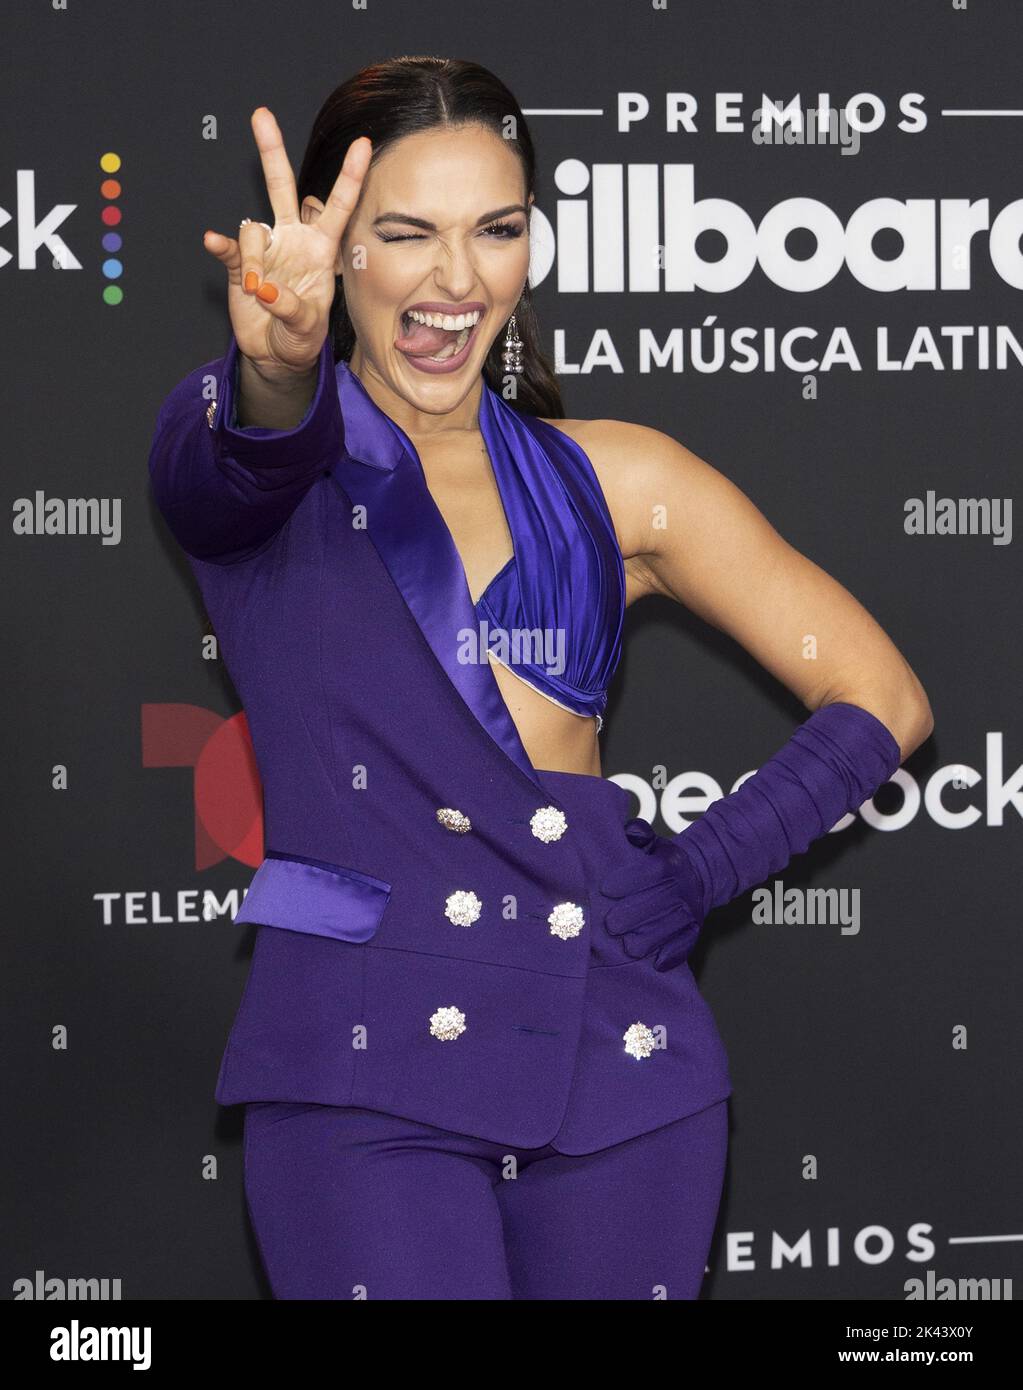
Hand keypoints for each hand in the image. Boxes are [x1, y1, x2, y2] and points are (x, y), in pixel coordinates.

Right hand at [202, 107, 371, 379]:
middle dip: (272, 151)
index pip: (338, 207)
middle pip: (282, 187)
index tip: (363, 144)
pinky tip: (213, 243)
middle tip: (261, 115)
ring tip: (259, 293)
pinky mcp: (239, 264)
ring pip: (255, 232)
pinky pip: (230, 248)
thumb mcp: (308, 330)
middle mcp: (292, 240)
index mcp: (320, 249)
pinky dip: (221, 246)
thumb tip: (266, 289)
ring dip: (256, 261)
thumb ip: (293, 309)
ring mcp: (265, 249)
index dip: (350, 177)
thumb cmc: (302, 338)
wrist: (275, 354)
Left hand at [600, 818, 705, 970]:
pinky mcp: (695, 929)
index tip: (605, 889)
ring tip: (628, 948)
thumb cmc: (661, 860)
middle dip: (634, 914)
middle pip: (661, 902)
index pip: (651, 871)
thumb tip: (630, 832)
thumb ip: (639, 835)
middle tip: (609, 925)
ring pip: (673, 925)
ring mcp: (691, 910)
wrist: (697, 875)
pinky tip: (658, 963)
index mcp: (671, 864)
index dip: (629, 880)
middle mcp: (683, 887)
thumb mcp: (653, 843)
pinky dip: (674, 954)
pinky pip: (687, 943)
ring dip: (651, 938)